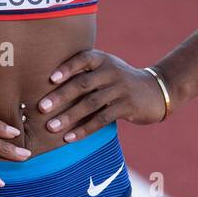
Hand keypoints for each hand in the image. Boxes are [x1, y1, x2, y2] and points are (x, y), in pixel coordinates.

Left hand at [36, 49, 169, 141]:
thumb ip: (84, 71)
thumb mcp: (106, 68)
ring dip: (69, 116)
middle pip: (82, 83)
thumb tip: (46, 81)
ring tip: (51, 127)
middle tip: (41, 108)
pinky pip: (102, 118)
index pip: (81, 58)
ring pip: (91, 103)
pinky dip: (85, 129)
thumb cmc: (120, 80)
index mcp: (102, 59)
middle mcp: (111, 71)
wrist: (156, 90)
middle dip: (60, 96)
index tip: (49, 79)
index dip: (66, 68)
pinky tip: (70, 138)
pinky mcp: (128, 106)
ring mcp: (120, 88)